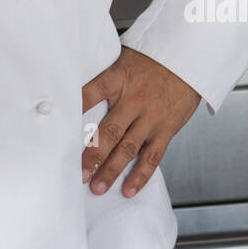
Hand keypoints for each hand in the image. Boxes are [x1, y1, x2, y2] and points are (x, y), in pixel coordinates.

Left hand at [81, 45, 200, 197]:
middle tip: (78, 174)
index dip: (76, 108)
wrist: (188, 59)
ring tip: (97, 187)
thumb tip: (74, 88)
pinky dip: (140, 175)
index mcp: (119, 79)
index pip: (91, 93)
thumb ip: (105, 76)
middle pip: (109, 131)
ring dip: (112, 170)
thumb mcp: (124, 59)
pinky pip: (152, 156)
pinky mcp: (166, 129)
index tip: (59, 126)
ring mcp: (151, 117)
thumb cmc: (152, 60)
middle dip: (92, 155)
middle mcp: (134, 100)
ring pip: (128, 148)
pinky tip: (128, 189)